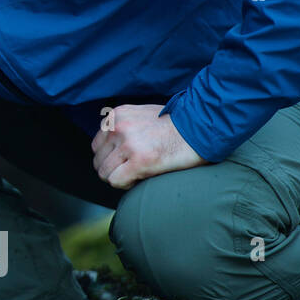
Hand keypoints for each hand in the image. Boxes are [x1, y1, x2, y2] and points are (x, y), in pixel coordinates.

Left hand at [91, 104, 208, 188]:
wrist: (202, 128)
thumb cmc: (176, 124)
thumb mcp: (142, 115)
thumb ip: (123, 126)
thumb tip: (111, 147)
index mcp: (117, 115)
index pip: (97, 145)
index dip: (110, 157)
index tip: (124, 161)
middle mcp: (118, 127)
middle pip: (98, 160)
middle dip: (113, 169)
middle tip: (131, 170)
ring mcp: (128, 144)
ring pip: (105, 173)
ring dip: (119, 178)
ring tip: (137, 174)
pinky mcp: (140, 161)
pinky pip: (116, 181)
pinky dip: (126, 184)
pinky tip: (140, 178)